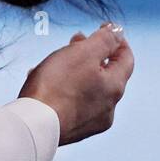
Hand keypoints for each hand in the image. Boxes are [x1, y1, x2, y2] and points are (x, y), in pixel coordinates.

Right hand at [20, 22, 133, 144]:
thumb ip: (104, 40)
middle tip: (76, 43)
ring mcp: (91, 121)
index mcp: (114, 86)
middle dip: (93, 55)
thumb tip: (117, 32)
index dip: (117, 41)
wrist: (34, 125)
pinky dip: (66, 92)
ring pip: (89, 89)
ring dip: (77, 74)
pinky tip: (48, 87)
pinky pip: (74, 105)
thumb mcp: (83, 52)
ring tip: (56, 65)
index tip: (106, 30)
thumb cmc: (56, 87)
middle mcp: (108, 106)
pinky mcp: (73, 130)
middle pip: (106, 74)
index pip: (126, 58)